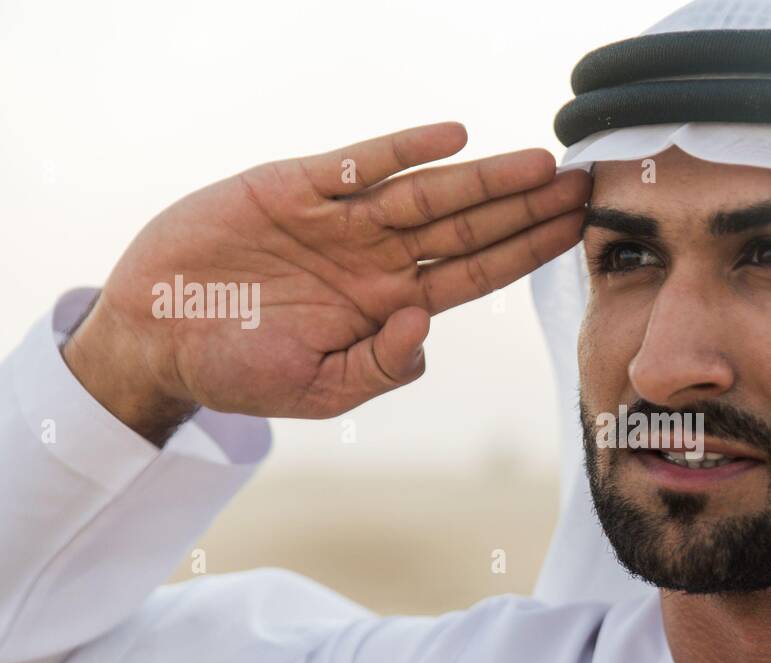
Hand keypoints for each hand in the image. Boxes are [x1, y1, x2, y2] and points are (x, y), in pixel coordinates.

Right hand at [63, 122, 589, 441]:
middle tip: (584, 186)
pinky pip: (360, 165)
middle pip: (468, 228)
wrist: (159, 335)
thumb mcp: (321, 389)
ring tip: (539, 163)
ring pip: (427, 193)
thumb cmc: (242, 370)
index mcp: (391, 306)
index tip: (578, 231)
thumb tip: (428, 325)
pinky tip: (452, 137)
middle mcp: (378, 258)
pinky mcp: (296, 189)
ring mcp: (341, 221)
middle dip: (526, 207)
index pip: (477, 274)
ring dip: (483, 178)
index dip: (528, 251)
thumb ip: (382, 365)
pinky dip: (403, 150)